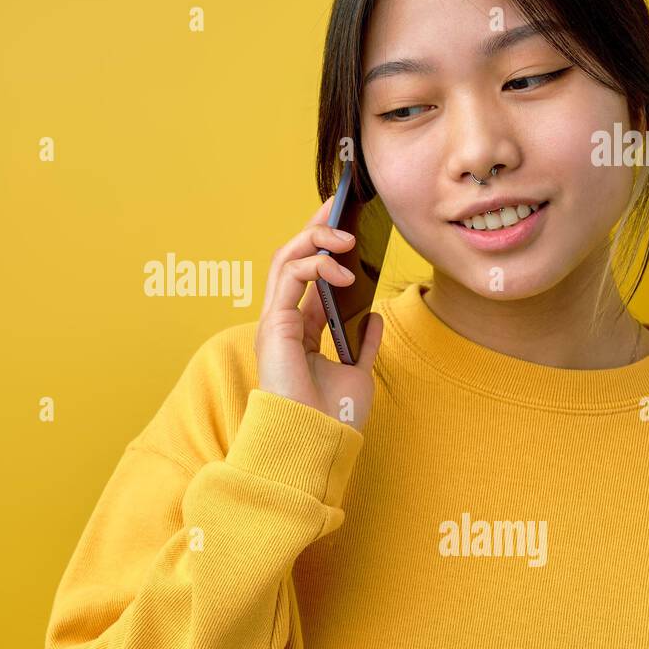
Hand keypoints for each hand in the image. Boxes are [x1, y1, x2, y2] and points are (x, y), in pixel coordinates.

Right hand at [254, 194, 383, 430]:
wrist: (316, 445)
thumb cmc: (331, 419)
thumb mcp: (358, 373)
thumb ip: (362, 343)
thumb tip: (374, 316)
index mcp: (300, 331)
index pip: (308, 276)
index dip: (324, 246)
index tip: (347, 222)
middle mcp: (283, 322)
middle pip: (293, 259)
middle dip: (315, 228)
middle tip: (340, 204)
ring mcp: (275, 322)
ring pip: (285, 260)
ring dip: (315, 239)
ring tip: (346, 236)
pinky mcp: (274, 324)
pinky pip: (289, 275)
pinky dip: (315, 264)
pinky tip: (342, 270)